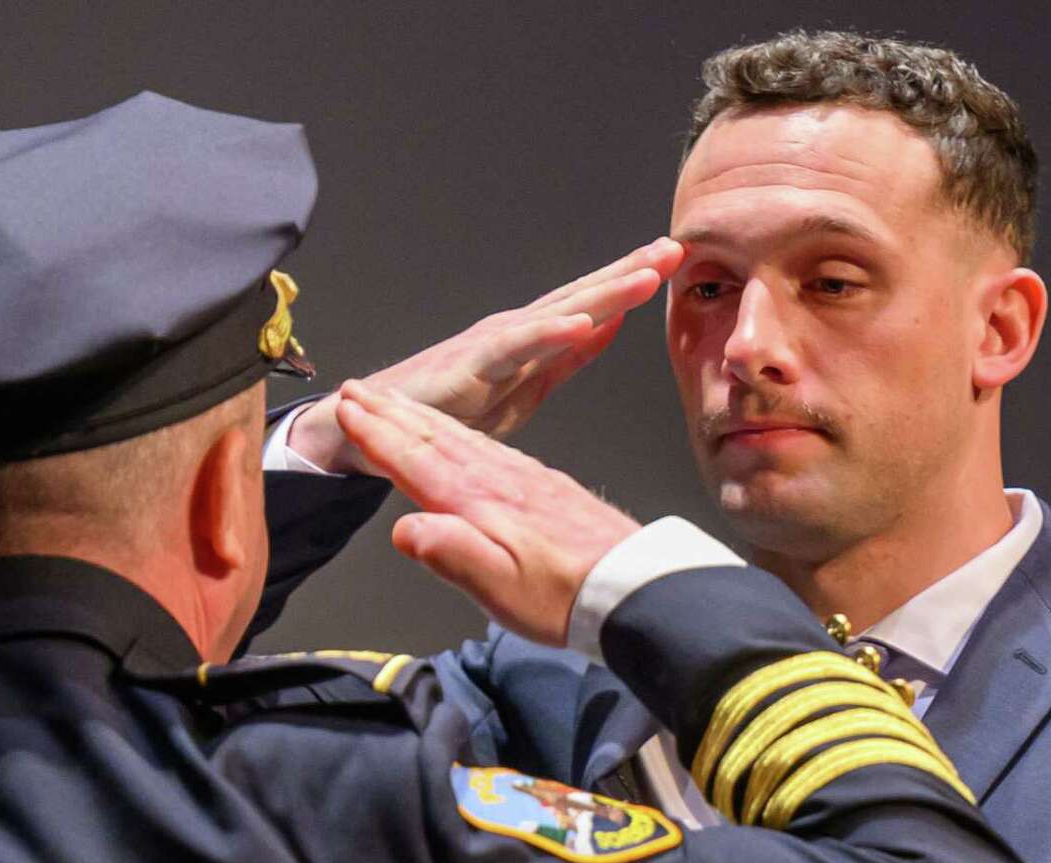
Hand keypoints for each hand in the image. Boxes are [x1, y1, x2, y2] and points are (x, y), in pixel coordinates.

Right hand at [288, 238, 683, 471]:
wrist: (376, 427)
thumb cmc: (450, 410)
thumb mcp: (524, 388)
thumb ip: (565, 359)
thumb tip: (607, 327)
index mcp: (534, 339)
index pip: (590, 304)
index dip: (631, 281)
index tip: (674, 261)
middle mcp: (516, 330)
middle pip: (581, 295)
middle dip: (629, 271)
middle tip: (675, 248)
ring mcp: (494, 343)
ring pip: (558, 312)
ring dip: (603, 292)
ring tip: (646, 275)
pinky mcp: (472, 366)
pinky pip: (518, 348)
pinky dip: (552, 333)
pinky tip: (585, 322)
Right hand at [334, 379, 639, 645]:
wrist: (637, 588)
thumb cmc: (567, 597)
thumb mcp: (500, 586)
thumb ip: (451, 553)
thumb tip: (403, 529)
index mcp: (480, 500)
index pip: (415, 460)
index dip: (377, 435)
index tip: (345, 411)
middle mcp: (500, 479)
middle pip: (435, 436)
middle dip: (393, 412)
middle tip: (358, 389)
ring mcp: (527, 479)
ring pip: (464, 437)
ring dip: (424, 418)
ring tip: (398, 404)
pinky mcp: (549, 487)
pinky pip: (493, 448)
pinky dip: (465, 434)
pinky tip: (465, 438)